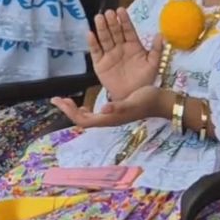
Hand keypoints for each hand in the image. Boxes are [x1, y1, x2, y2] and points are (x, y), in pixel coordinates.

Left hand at [52, 85, 168, 127]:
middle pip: (82, 119)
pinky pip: (95, 114)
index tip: (61, 100)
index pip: (83, 120)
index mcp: (110, 118)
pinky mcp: (115, 112)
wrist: (162, 102)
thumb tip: (103, 109)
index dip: (70, 112)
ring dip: (74, 110)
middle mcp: (108, 120)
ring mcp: (112, 117)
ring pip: (87, 118)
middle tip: (56, 99)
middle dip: (68, 110)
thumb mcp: (133, 101)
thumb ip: (119, 106)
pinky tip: (85, 104)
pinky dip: (85, 109)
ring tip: (66, 101)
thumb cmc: (148, 100)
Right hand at [89, 8, 162, 100]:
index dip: (124, 20)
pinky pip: (96, 52)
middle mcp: (120, 47)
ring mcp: (110, 55)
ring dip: (101, 29)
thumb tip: (161, 34)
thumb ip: (157, 50)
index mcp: (133, 45)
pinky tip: (90, 34)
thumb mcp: (153, 64)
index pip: (128, 30)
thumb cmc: (144, 79)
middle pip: (115, 32)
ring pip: (105, 39)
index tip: (121, 10)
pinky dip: (93, 43)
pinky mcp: (100, 64)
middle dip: (112, 22)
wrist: (132, 96)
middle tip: (108, 12)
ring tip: (98, 18)